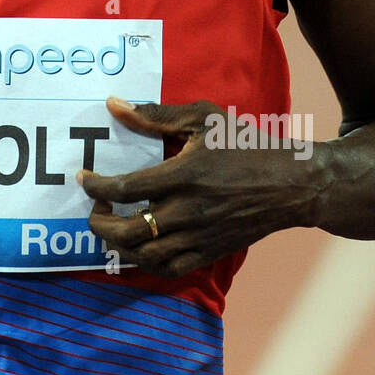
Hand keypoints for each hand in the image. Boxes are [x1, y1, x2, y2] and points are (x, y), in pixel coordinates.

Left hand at [77, 98, 316, 276]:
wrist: (291, 184)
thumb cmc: (246, 145)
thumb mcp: (203, 118)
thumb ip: (155, 115)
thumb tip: (113, 105)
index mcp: (183, 175)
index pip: (124, 189)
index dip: (94, 186)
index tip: (83, 177)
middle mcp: (188, 211)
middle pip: (127, 231)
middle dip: (98, 222)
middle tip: (94, 207)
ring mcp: (199, 237)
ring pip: (144, 255)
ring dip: (118, 245)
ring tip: (112, 226)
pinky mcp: (209, 253)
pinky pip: (169, 269)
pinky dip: (146, 262)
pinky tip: (140, 246)